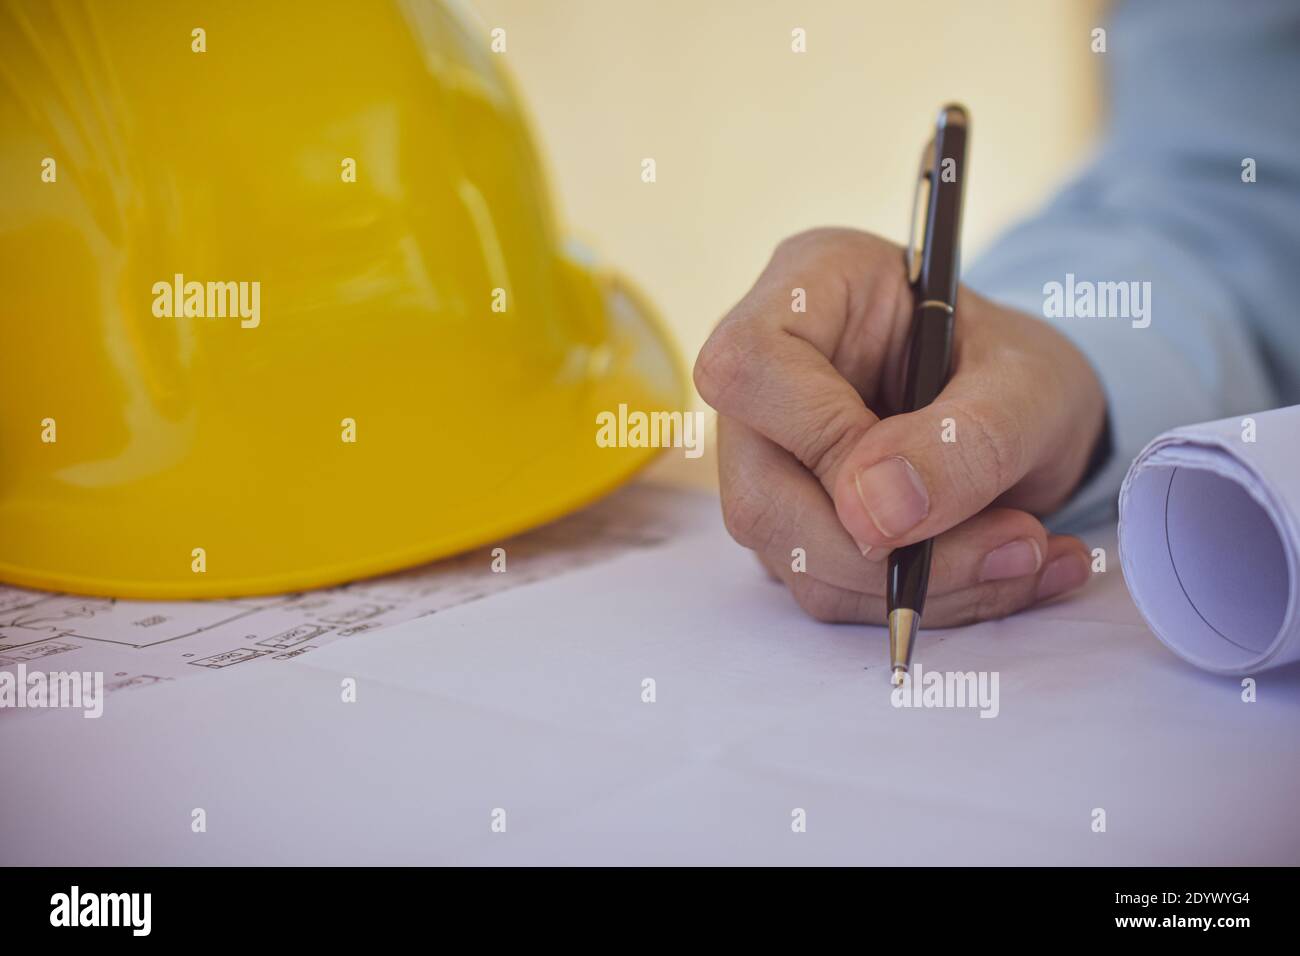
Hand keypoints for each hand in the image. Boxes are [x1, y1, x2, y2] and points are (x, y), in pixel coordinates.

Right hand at [694, 228, 1104, 626]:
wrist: (1029, 415)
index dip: (819, 440)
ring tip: (1030, 554)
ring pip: (797, 560)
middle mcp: (764, 381)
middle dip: (889, 554)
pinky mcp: (794, 525)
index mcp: (807, 291)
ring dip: (922, 584)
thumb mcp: (1031, 387)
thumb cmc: (1019, 369)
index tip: (916, 489)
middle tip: (1018, 548)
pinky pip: (836, 591)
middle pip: (759, 493)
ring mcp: (768, 460)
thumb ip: (967, 440)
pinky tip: (1006, 571)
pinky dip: (928, 598)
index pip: (749, 367)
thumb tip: (874, 515)